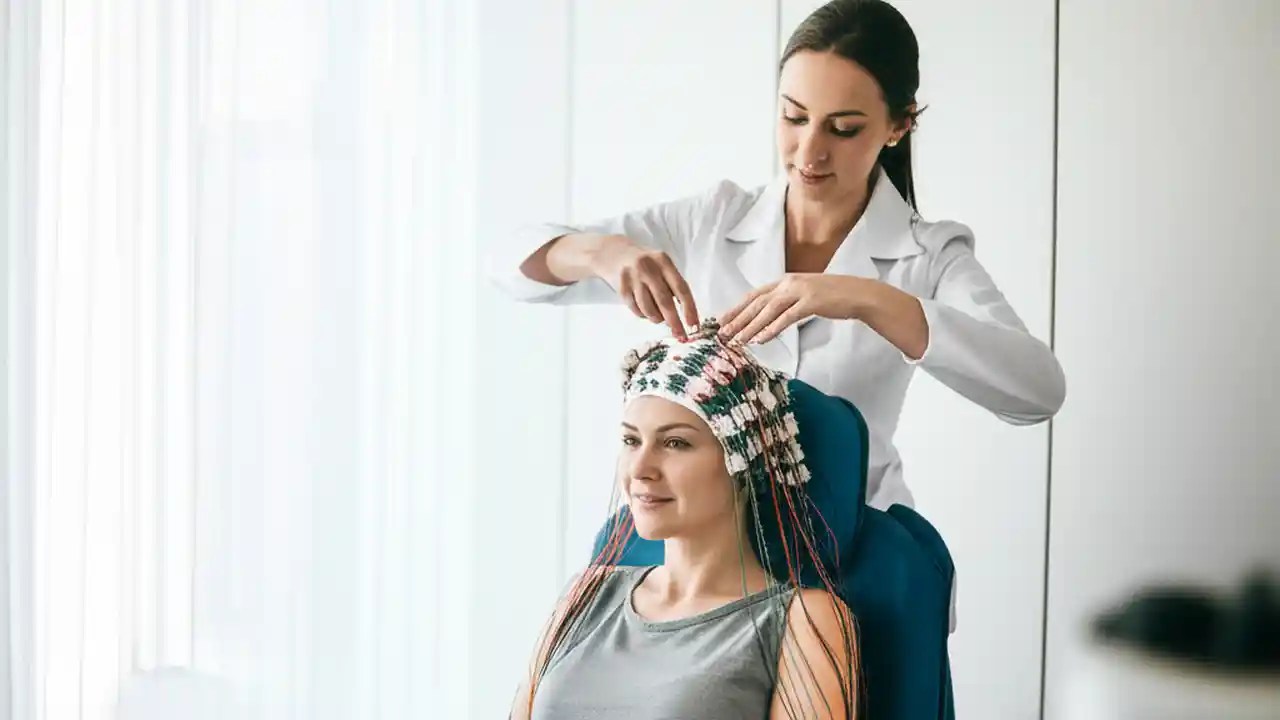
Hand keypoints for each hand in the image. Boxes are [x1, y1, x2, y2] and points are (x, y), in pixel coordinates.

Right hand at [589, 235, 699, 339]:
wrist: (613, 253)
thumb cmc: (644, 263)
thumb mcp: (661, 265)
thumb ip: (672, 284)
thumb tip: (683, 315)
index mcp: (663, 261)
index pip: (681, 288)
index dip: (689, 309)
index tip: (694, 326)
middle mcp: (648, 268)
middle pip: (665, 301)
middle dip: (675, 322)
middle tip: (681, 335)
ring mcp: (633, 278)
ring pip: (649, 309)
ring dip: (656, 318)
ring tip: (658, 317)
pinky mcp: (621, 288)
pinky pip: (636, 309)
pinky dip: (643, 314)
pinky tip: (644, 309)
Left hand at [718, 274, 868, 344]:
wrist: (858, 294)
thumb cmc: (831, 297)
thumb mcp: (804, 295)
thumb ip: (786, 302)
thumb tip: (768, 317)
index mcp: (785, 281)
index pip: (755, 295)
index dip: (737, 308)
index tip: (722, 320)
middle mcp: (789, 283)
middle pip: (757, 302)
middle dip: (738, 319)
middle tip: (723, 334)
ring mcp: (800, 291)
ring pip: (769, 310)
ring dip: (751, 326)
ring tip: (738, 340)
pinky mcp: (812, 302)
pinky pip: (788, 317)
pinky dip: (773, 328)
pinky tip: (762, 339)